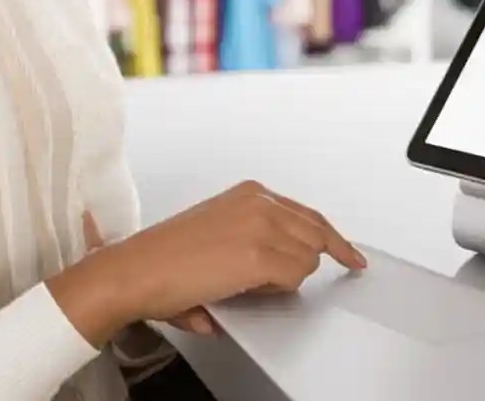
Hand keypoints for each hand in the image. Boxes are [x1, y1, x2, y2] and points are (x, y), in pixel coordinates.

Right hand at [48, 181, 365, 345]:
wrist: (134, 271)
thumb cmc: (163, 260)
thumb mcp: (217, 231)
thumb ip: (252, 242)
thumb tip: (272, 271)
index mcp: (249, 194)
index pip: (308, 214)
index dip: (333, 237)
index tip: (350, 253)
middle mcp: (260, 203)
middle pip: (317, 233)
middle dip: (325, 257)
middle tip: (341, 269)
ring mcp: (262, 226)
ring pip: (308, 259)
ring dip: (288, 279)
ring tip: (251, 285)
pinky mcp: (259, 255)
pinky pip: (293, 278)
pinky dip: (277, 290)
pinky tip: (248, 289)